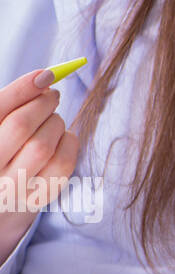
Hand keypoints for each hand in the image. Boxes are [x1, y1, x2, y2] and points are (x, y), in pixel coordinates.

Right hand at [0, 69, 80, 257]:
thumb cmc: (1, 147)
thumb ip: (13, 101)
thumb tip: (45, 77)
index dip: (23, 89)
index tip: (47, 74)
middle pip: (20, 125)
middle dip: (43, 103)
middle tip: (52, 95)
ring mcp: (9, 188)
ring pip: (43, 145)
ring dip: (56, 123)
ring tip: (52, 120)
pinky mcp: (35, 199)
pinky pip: (63, 164)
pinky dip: (69, 142)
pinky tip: (61, 138)